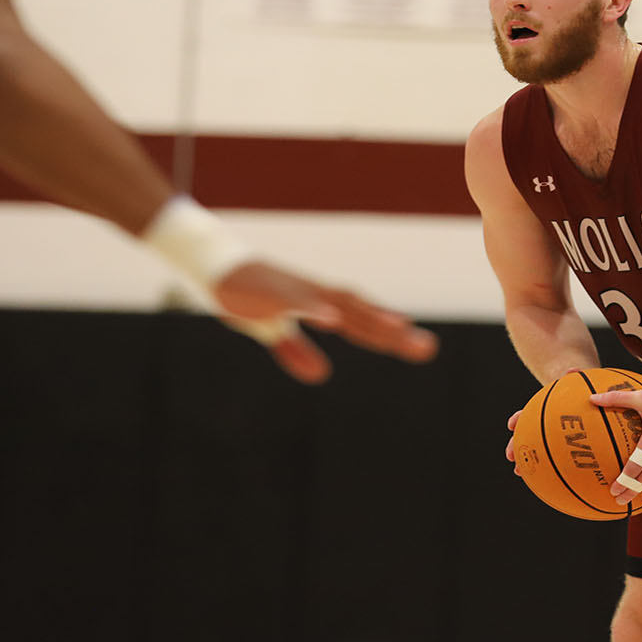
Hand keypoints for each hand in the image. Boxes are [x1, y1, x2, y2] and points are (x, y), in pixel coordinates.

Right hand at [211, 261, 436, 384]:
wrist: (215, 265)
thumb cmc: (247, 296)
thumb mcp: (272, 331)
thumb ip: (295, 351)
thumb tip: (321, 375)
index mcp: (320, 305)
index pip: (361, 320)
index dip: (389, 331)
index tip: (419, 344)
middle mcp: (317, 296)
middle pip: (362, 313)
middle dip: (393, 331)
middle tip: (427, 348)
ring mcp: (298, 292)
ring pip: (340, 304)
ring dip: (368, 317)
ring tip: (398, 331)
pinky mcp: (273, 294)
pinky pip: (298, 301)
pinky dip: (316, 309)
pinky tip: (333, 321)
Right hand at [503, 368, 588, 467]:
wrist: (587, 396)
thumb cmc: (583, 389)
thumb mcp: (580, 381)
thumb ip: (575, 375)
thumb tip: (571, 370)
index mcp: (545, 409)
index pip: (528, 412)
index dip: (519, 418)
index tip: (511, 424)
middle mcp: (544, 423)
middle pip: (526, 433)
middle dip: (516, 444)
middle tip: (510, 456)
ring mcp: (552, 434)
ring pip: (536, 448)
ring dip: (527, 460)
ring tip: (520, 472)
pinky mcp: (564, 446)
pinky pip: (557, 458)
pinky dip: (554, 468)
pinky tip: (554, 480)